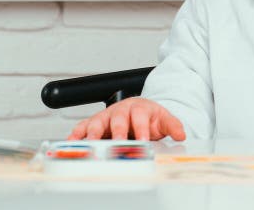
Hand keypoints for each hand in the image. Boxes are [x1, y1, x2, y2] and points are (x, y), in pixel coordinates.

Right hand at [67, 97, 185, 140]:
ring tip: (92, 144)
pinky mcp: (93, 123)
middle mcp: (121, 110)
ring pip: (98, 122)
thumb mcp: (163, 119)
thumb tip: (181, 134)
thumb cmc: (149, 117)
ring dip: (94, 133)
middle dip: (118, 131)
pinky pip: (82, 127)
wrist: (138, 111)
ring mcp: (106, 116)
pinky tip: (72, 142)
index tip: (143, 141)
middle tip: (118, 143)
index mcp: (139, 108)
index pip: (140, 117)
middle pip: (118, 119)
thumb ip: (172, 126)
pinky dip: (76, 134)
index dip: (141, 129)